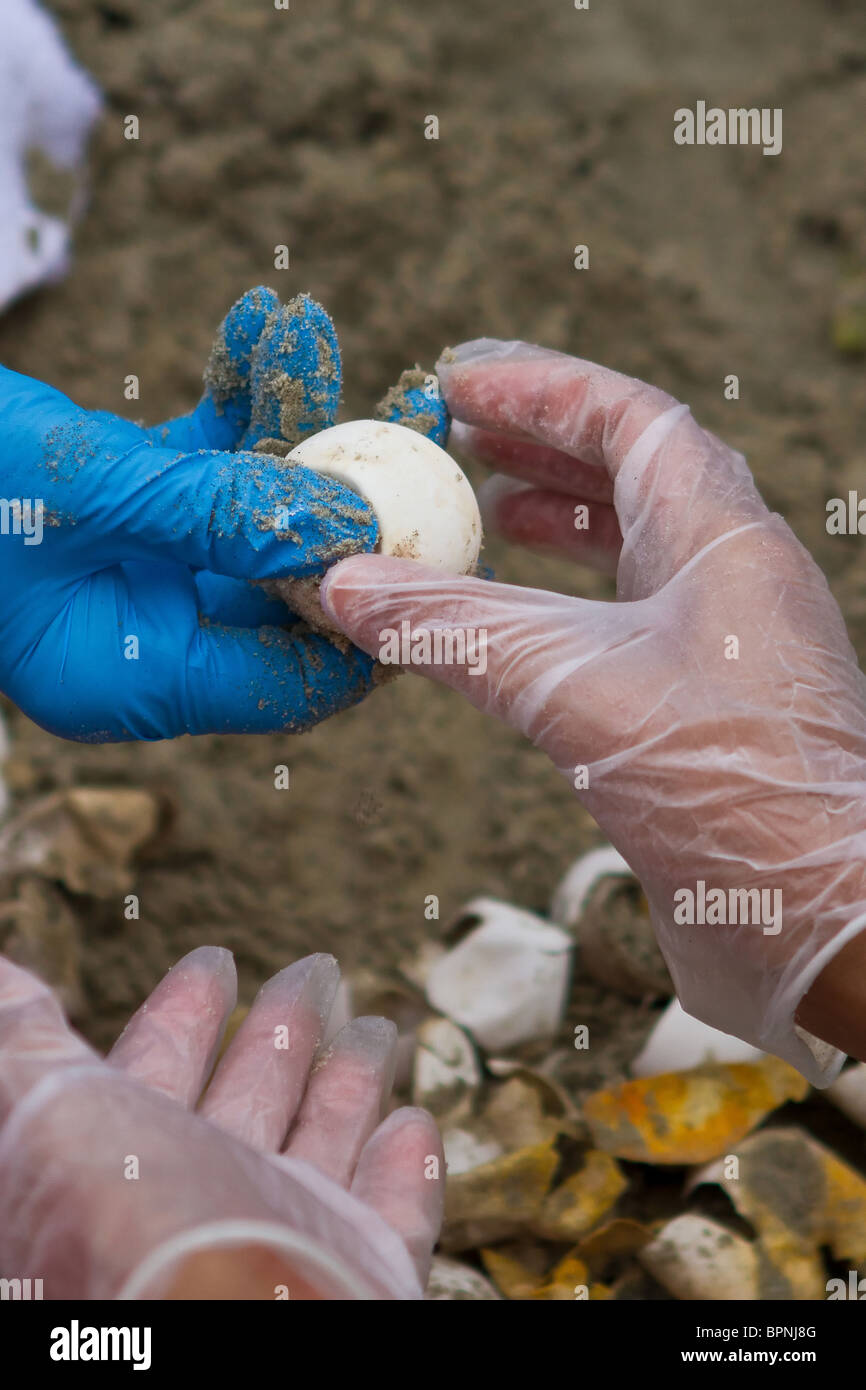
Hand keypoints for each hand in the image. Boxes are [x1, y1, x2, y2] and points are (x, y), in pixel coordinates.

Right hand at [0, 287, 384, 740]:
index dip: (371, 611)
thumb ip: (213, 512)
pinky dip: (234, 396)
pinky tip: (260, 320)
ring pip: (257, 509)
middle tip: (420, 414)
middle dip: (353, 493)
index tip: (433, 529)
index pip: (293, 678)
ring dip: (294, 418)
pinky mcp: (133, 508)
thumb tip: (350, 526)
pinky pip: (208, 459)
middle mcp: (153, 638)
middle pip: (292, 583)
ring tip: (323, 331)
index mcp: (139, 680)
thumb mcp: (78, 492)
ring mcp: (146, 573)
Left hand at [0, 948, 442, 1298]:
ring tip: (376, 1030)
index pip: (156, 1072)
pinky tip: (417, 1125)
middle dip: (278, 1036)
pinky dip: (408, 1174)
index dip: (182, 1018)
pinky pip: (395, 1217)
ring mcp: (286, 1239)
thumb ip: (23, 1040)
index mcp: (128, 1160)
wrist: (218, 1328)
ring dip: (349, 1089)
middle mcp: (205, 1200)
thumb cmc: (128, 1219)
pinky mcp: (360, 1271)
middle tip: (313, 971)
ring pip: (323, 1151)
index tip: (214, 960)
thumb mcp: (54, 1106)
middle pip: (248, 1103)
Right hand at [321, 338, 865, 1085]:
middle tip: (457, 444)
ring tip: (480, 519)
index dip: (541, 389)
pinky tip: (508, 636)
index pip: (631, 421)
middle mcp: (730, 581)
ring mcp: (722, 651)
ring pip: (629, 558)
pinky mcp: (702, 721)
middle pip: (632, 479)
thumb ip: (455, 628)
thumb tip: (342, 582)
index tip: (457, 382)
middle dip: (542, 451)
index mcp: (722, 538)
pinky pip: (618, 633)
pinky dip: (556, 615)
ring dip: (554, 531)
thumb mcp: (573, 688)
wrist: (823, 923)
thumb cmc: (733, 790)